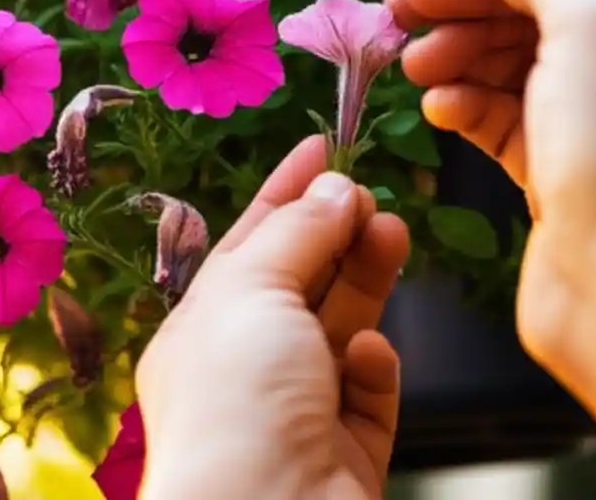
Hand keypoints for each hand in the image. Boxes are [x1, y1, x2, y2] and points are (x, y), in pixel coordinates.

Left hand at [136, 136, 409, 499]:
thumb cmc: (234, 406)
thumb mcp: (252, 291)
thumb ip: (299, 232)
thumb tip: (336, 188)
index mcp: (202, 326)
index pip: (249, 243)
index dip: (287, 192)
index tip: (325, 146)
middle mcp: (247, 366)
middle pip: (303, 280)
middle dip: (339, 232)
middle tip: (373, 196)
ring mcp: (299, 409)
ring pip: (344, 328)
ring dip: (367, 279)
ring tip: (393, 234)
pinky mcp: (347, 450)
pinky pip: (370, 392)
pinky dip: (374, 369)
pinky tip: (368, 356)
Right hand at [386, 0, 595, 363]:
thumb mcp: (593, 17)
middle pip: (523, 20)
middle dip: (461, 22)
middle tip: (402, 40)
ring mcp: (590, 120)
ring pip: (507, 71)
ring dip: (457, 64)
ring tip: (417, 76)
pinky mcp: (555, 172)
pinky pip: (502, 122)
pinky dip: (467, 110)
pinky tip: (441, 113)